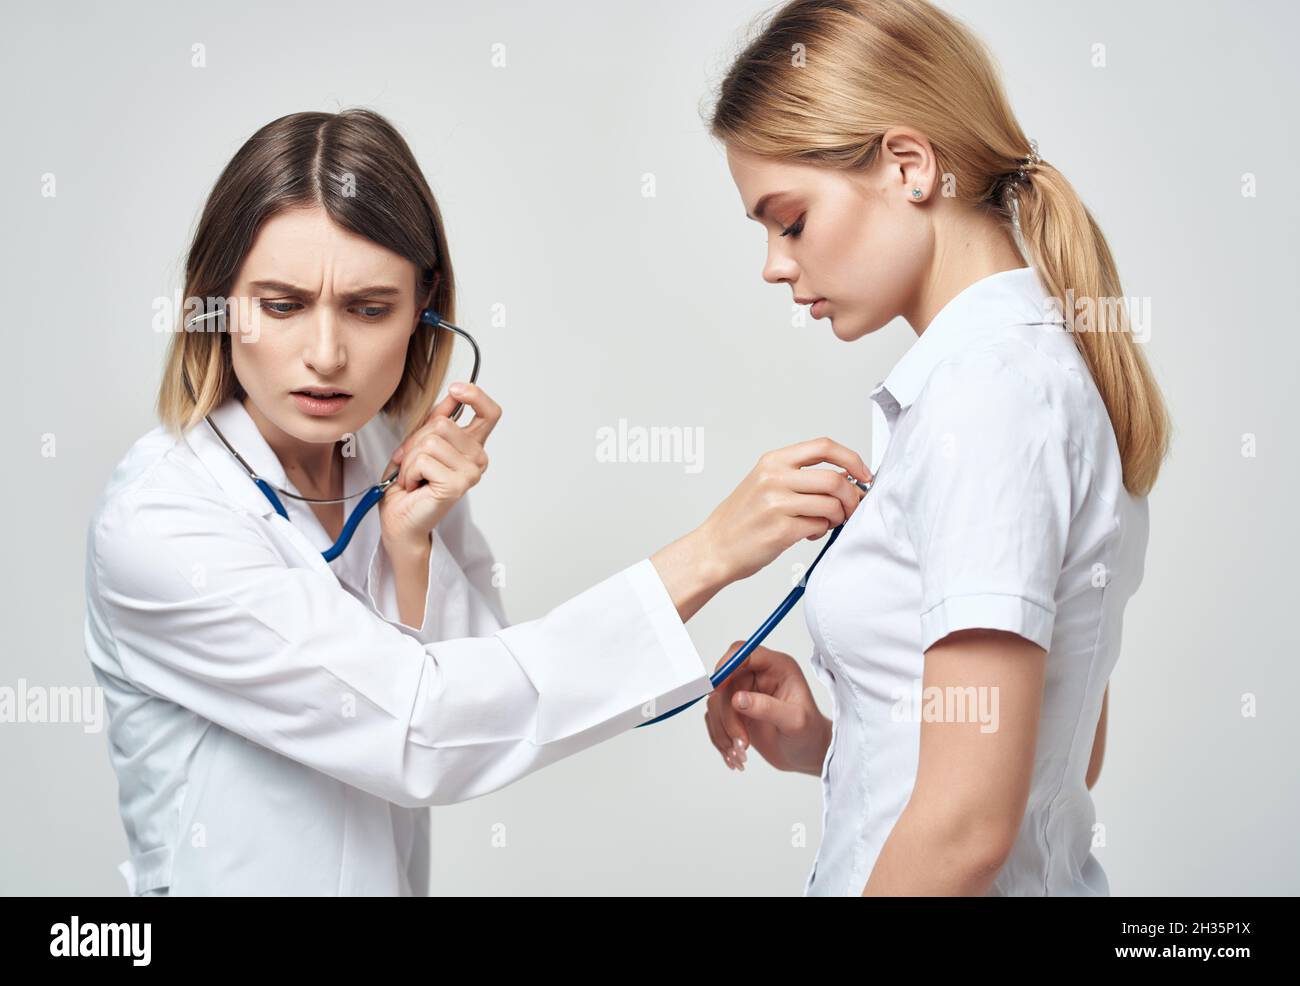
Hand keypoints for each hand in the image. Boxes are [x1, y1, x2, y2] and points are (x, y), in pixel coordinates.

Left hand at [377, 382, 500, 554]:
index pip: (489, 413)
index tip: (456, 390)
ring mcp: (470, 473)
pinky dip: (409, 472)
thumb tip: (451, 396)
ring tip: (413, 477)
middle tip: (412, 463)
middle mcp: (478, 459)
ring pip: (431, 441)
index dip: (475, 395)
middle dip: (417, 441)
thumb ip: (437, 420)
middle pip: (444, 423)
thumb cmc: (410, 485)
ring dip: (410, 459)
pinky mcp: (457, 485)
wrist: (400, 519)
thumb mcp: (421, 443)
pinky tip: (414, 486)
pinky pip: (424, 460)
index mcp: (472, 447)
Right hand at [698, 437, 871, 583]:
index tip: (863, 474)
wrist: (714, 548)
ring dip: (838, 517)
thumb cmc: (742, 519)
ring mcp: (776, 504)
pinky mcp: (781, 530)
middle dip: (851, 496)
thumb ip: (800, 477)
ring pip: (831, 505)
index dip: (851, 459)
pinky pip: (820, 526)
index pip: (823, 446)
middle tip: (851, 508)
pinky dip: (822, 531)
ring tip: (825, 522)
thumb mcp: (765, 484)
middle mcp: (774, 478)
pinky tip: (809, 533)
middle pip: (834, 479)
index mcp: (772, 462)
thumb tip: (846, 479)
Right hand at [704, 642, 830, 774]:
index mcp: (777, 667)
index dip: (726, 666)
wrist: (807, 756)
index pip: (743, 653)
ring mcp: (744, 693)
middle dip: (727, 716)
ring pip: (716, 703)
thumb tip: (738, 699)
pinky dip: (720, 739)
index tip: (718, 689)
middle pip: (724, 683)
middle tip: (742, 743)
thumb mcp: (795, 722)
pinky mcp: (735, 711)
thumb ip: (767, 708)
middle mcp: (758, 676)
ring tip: (741, 753)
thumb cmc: (810, 735)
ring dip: (723, 731)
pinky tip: (735, 755)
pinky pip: (715, 720)